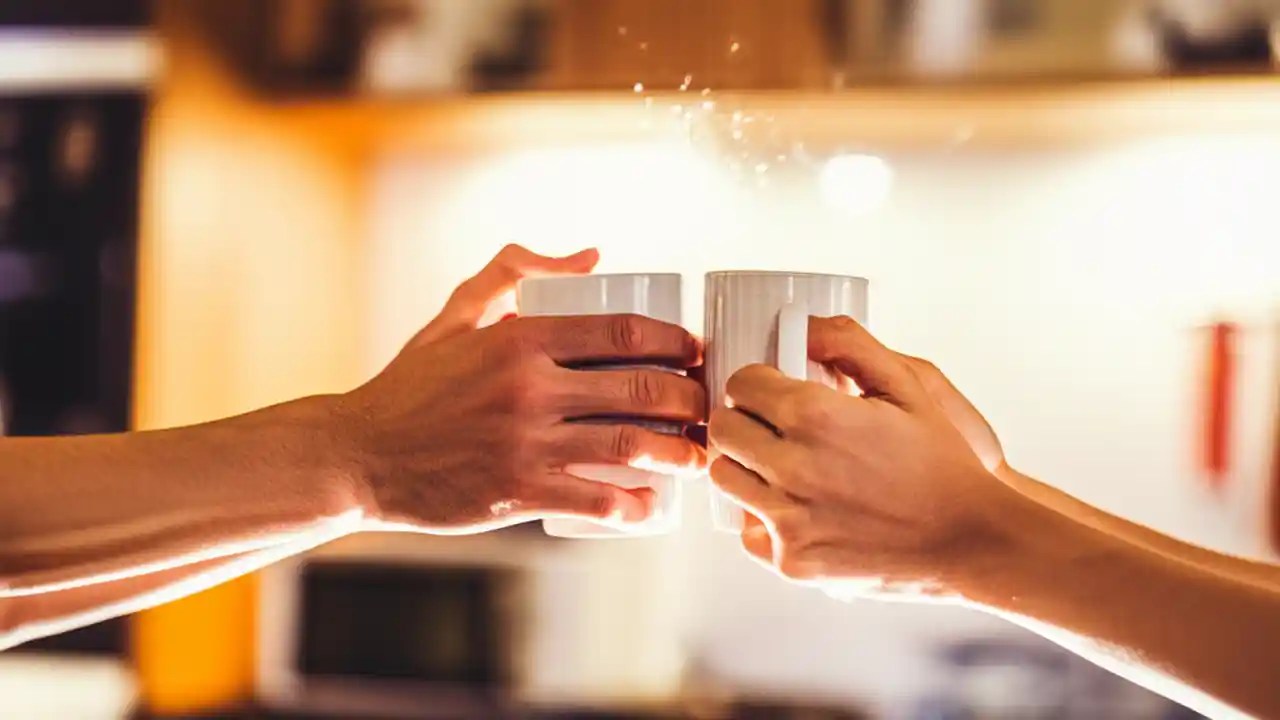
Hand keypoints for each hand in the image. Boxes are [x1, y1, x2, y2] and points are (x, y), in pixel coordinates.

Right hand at [337, 245, 706, 533]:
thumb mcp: (456, 316)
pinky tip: (650, 504)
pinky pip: (593, 500)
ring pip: (628, 444)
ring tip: (696, 456)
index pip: (621, 330)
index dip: (674, 341)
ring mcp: (524, 442)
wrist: (359, 455)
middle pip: (639, 387)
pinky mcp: (516, 492)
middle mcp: (528, 387)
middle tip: (704, 408)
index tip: (693, 354)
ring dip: (678, 453)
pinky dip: (632, 504)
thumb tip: (592, 257)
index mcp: (519, 338)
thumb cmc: (413, 386)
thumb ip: (514, 272)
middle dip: (689, 399)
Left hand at [708, 316, 1011, 596]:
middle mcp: (792, 467)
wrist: (972, 540)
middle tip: (772, 426)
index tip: (772, 391)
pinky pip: (748, 530)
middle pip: (723, 429)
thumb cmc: (943, 462)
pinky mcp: (792, 561)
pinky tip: (799, 508)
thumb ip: (850, 345)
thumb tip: (803, 326)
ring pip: (726, 478)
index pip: (740, 384)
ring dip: (747, 466)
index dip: (756, 383)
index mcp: (815, 416)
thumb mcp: (909, 386)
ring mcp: (788, 519)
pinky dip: (764, 518)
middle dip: (743, 419)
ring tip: (785, 466)